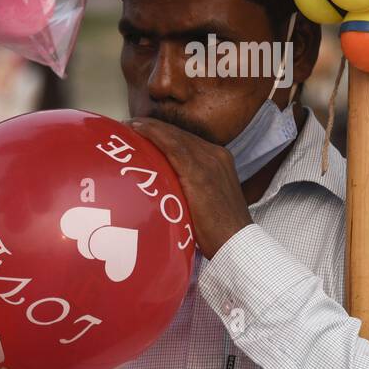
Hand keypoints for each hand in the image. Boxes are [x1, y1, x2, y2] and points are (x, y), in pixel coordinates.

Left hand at [129, 117, 252, 258]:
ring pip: (176, 136)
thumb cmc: (221, 231)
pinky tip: (139, 130)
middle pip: (181, 135)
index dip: (167, 134)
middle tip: (133, 125)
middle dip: (157, 128)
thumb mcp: (210, 201)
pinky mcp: (199, 173)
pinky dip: (155, 135)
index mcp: (220, 160)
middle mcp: (217, 155)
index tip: (147, 131)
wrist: (237, 243)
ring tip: (131, 125)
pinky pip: (173, 146)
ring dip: (152, 128)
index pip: (189, 141)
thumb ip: (193, 188)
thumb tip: (169, 191)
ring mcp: (209, 162)